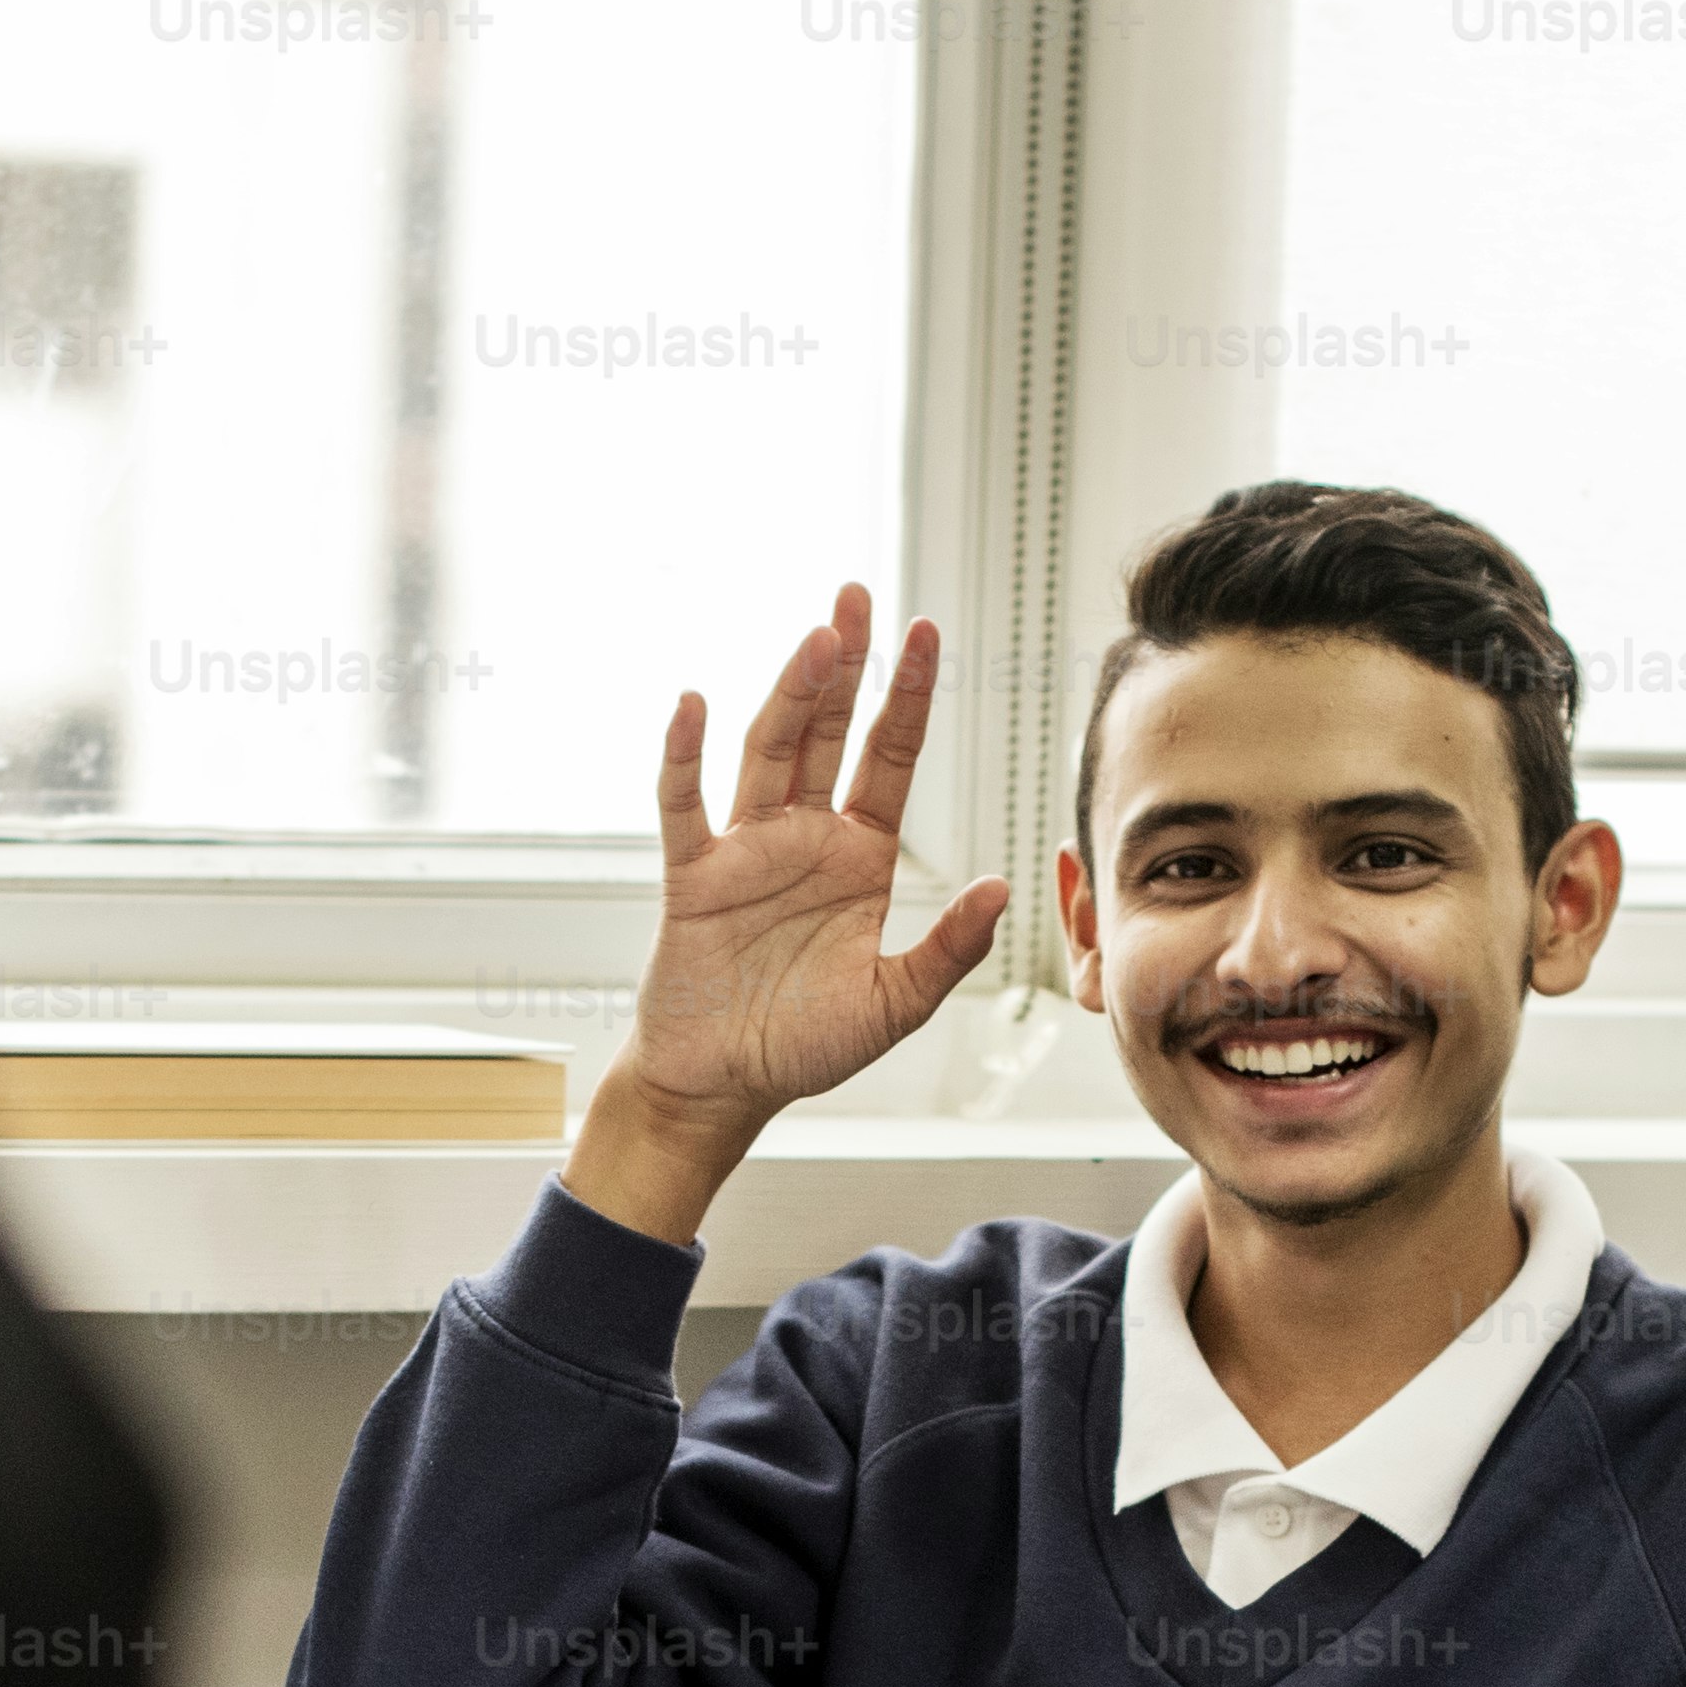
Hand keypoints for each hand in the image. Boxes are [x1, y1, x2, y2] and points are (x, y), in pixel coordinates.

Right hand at [567, 587, 1012, 1243]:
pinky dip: (684, 756)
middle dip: (844, 665)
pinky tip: (692, 705)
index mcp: (858, 858)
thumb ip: (947, 948)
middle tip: (856, 598)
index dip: (908, 697)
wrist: (724, 1088)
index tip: (926, 633)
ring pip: (768, 752)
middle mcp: (804, 839)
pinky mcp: (694, 877)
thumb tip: (1001, 887)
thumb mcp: (895, 1003)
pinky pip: (686, 806)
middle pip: (827, 733)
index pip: (890, 757)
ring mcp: (746, 850)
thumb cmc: (804, 1047)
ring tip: (814, 639)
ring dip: (789, 694)